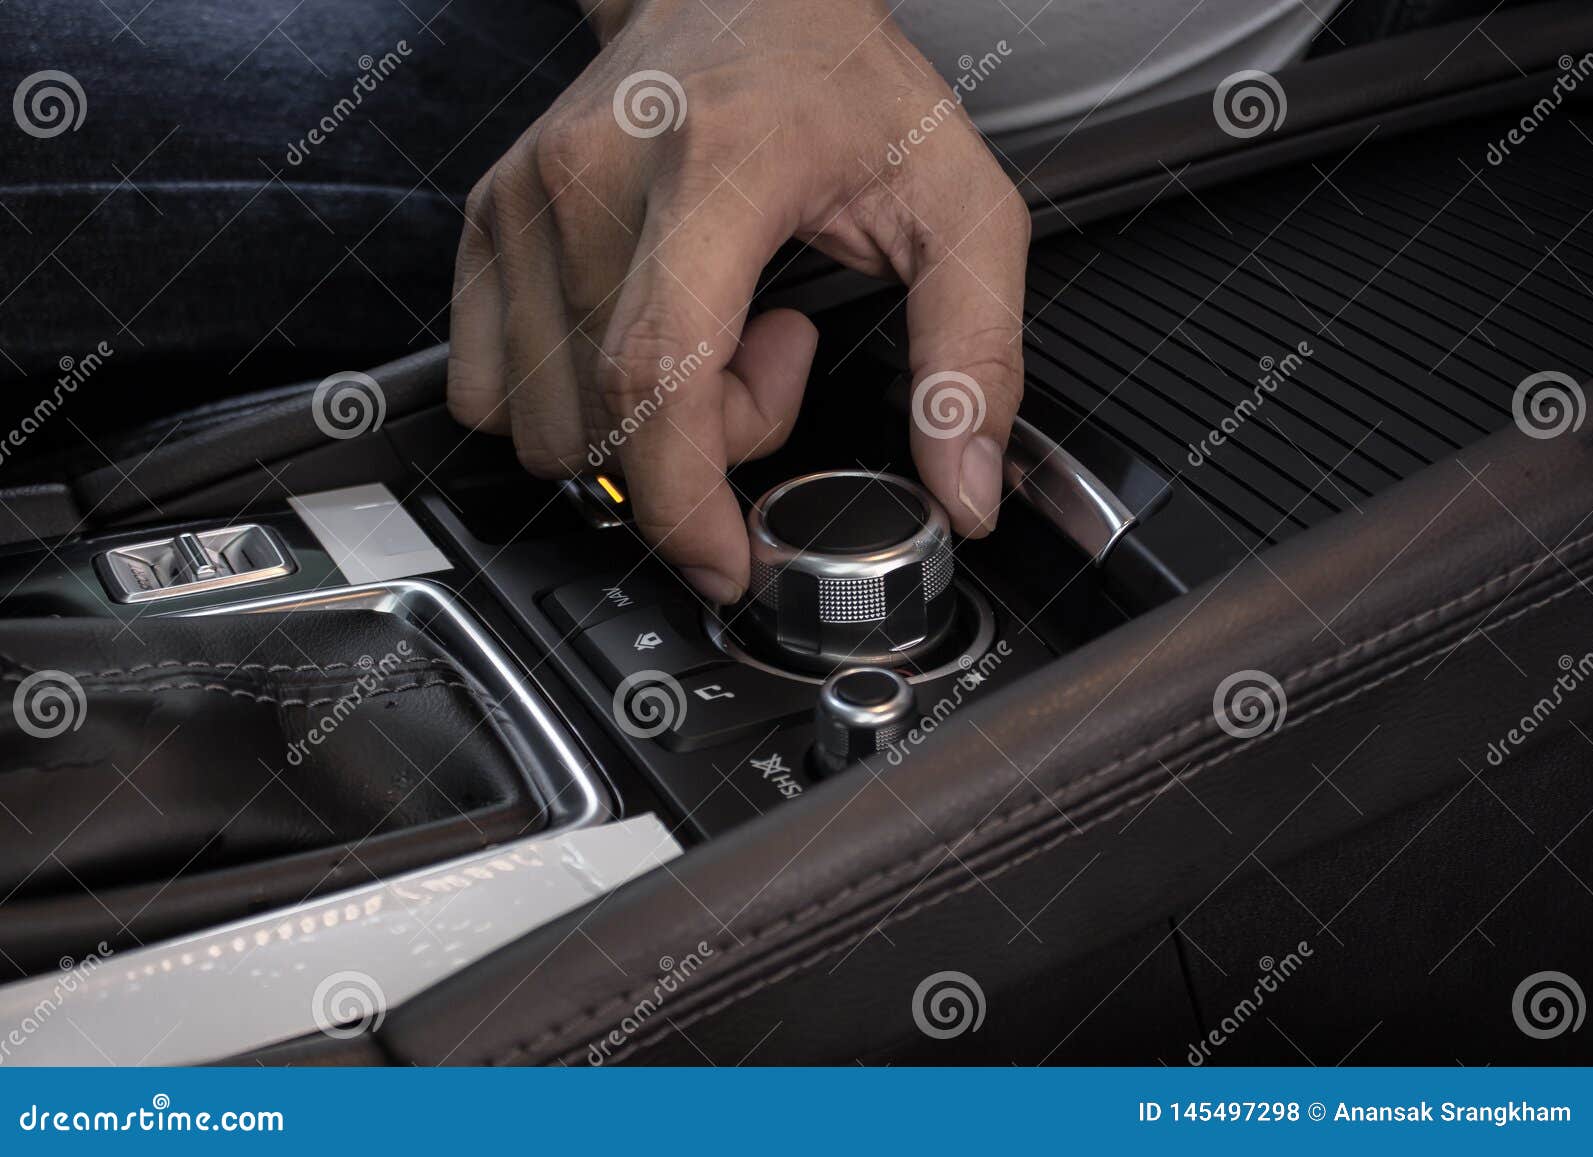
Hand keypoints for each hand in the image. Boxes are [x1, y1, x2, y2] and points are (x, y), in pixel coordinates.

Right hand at [447, 0, 1028, 602]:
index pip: (657, 370)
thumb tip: (965, 493)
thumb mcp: (959, 205)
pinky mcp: (483, 222)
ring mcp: (521, 200)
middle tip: (767, 354)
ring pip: (548, 425)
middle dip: (699, 446)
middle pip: (610, 420)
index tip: (727, 562)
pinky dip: (569, 406)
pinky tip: (636, 335)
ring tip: (707, 332)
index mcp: (714, 166)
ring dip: (635, 427)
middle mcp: (591, 179)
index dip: (683, 502)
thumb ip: (976, 352)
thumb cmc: (843, 88)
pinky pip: (490, 394)